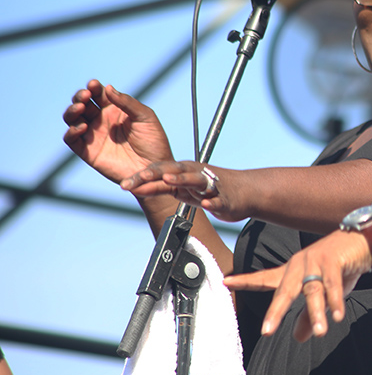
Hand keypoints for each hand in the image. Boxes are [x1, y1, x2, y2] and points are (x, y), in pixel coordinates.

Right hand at [62, 80, 173, 182]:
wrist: (154, 169)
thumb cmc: (154, 142)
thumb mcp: (145, 117)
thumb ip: (128, 103)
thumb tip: (108, 88)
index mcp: (115, 110)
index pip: (98, 94)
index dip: (93, 88)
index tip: (94, 84)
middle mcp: (102, 121)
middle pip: (82, 104)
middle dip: (80, 96)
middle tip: (85, 95)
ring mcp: (94, 136)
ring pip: (73, 119)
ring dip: (72, 111)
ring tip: (80, 107)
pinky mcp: (88, 152)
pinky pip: (72, 140)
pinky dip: (72, 131)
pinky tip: (82, 127)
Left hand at [119, 161, 250, 220]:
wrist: (244, 192)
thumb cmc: (209, 189)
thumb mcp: (181, 189)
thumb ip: (160, 188)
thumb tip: (136, 187)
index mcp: (184, 171)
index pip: (160, 171)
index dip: (142, 177)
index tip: (125, 185)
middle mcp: (196, 174)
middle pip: (174, 171)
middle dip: (157, 174)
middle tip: (141, 177)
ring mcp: (211, 186)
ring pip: (196, 180)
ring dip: (183, 179)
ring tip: (170, 180)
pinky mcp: (225, 199)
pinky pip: (218, 200)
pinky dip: (212, 201)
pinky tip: (207, 203)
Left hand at [224, 229, 371, 340]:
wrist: (362, 241)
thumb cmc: (339, 267)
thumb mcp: (322, 293)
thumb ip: (308, 315)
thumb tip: (298, 338)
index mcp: (293, 271)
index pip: (266, 277)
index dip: (247, 281)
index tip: (227, 282)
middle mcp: (301, 264)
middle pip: (285, 290)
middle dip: (276, 310)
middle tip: (267, 331)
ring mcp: (317, 261)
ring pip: (312, 290)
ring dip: (317, 312)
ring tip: (320, 332)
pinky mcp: (335, 260)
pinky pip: (334, 283)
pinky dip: (336, 300)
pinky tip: (337, 316)